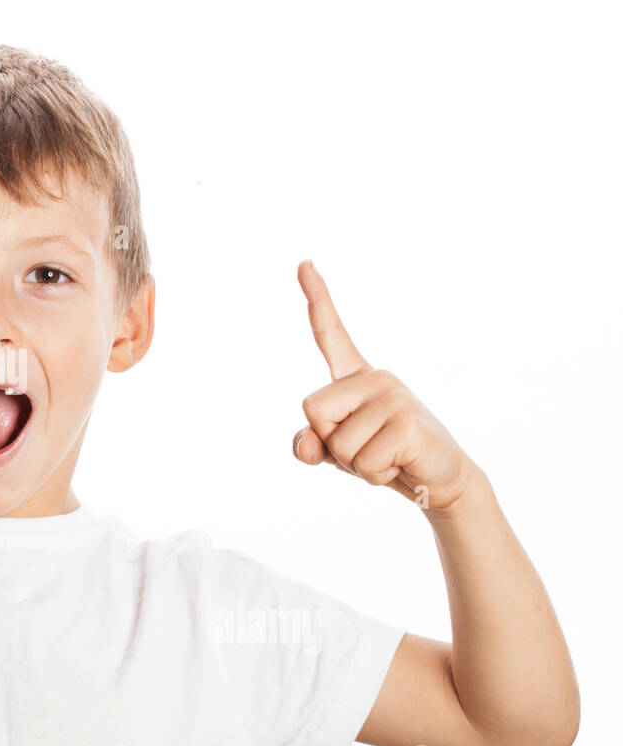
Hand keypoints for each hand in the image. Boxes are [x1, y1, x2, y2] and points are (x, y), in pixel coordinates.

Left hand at [291, 260, 473, 514]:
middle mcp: (376, 378)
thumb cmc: (386, 460)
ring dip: (357, 465)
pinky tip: (401, 465)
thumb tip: (304, 447)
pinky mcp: (409, 422)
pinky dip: (376, 475)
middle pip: (313, 410)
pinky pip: (365, 461)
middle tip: (368, 448)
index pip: (330, 336)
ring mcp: (395, 396)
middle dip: (332, 443)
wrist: (441, 482)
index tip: (304, 263)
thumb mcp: (339, 453)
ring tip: (388, 458)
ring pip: (338, 443)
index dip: (317, 300)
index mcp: (357, 378)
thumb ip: (311, 445)